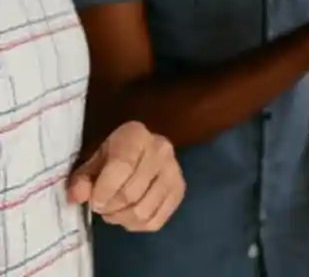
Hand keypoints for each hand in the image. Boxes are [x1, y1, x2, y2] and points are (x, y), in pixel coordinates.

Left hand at [67, 121, 184, 231]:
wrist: (141, 153)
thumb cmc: (112, 156)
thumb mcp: (92, 161)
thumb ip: (81, 179)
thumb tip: (77, 197)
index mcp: (136, 136)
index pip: (122, 167)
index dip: (103, 190)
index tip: (93, 200)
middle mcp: (161, 150)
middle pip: (131, 193)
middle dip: (110, 207)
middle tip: (101, 206)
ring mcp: (174, 172)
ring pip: (143, 211)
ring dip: (122, 218)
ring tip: (114, 211)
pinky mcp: (179, 191)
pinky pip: (155, 221)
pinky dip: (136, 225)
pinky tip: (128, 215)